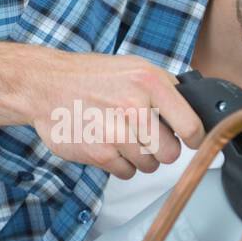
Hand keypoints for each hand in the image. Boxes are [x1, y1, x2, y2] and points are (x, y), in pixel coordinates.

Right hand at [24, 50, 204, 177]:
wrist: (46, 86)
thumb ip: (166, 88)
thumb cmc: (90, 77)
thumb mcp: (134, 68)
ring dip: (139, 157)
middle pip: (171, 153)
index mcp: (149, 83)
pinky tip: (107, 144)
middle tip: (147, 137)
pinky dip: (120, 164)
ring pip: (149, 166)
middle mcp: (134, 107)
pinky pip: (126, 172)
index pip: (191, 126)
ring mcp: (115, 133)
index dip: (194, 138)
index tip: (190, 140)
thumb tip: (196, 110)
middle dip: (162, 149)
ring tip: (121, 136)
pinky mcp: (99, 153)